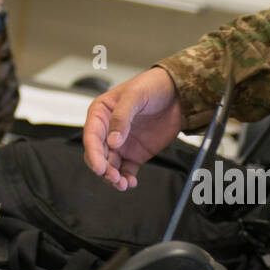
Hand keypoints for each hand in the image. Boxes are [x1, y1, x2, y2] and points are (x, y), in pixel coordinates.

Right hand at [83, 67, 183, 190]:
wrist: (178, 93)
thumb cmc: (152, 86)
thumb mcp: (135, 96)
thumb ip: (122, 118)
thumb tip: (113, 141)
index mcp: (101, 113)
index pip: (91, 136)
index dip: (93, 153)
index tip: (99, 166)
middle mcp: (107, 130)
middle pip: (98, 154)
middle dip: (103, 168)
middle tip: (113, 177)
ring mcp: (121, 143)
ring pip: (110, 165)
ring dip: (113, 177)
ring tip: (123, 183)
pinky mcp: (135, 153)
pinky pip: (126, 170)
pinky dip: (126, 178)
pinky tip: (131, 182)